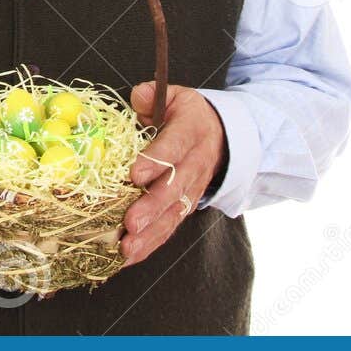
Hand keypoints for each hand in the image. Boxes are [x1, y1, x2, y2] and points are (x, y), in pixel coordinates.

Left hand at [120, 81, 225, 265]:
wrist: (223, 136)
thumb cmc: (188, 115)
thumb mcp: (175, 95)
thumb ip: (153, 95)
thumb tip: (137, 100)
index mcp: (191, 131)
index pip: (174, 146)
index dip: (156, 161)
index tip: (134, 175)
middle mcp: (196, 163)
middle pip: (175, 188)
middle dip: (152, 207)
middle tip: (130, 223)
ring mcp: (193, 188)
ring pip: (174, 214)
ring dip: (150, 234)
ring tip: (127, 248)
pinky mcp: (187, 206)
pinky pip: (170, 226)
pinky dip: (151, 244)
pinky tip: (129, 256)